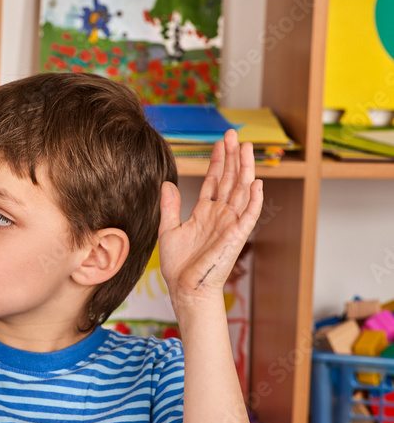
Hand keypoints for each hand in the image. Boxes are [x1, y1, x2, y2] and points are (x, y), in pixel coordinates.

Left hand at [158, 129, 262, 311]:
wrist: (185, 288)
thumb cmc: (178, 265)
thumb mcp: (168, 230)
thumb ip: (170, 206)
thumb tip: (167, 183)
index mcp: (204, 212)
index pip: (214, 180)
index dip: (217, 161)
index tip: (220, 142)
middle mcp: (220, 214)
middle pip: (230, 179)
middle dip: (232, 157)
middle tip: (234, 134)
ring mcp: (230, 224)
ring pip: (241, 190)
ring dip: (244, 169)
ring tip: (246, 148)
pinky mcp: (237, 236)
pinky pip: (248, 215)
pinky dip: (253, 199)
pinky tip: (256, 182)